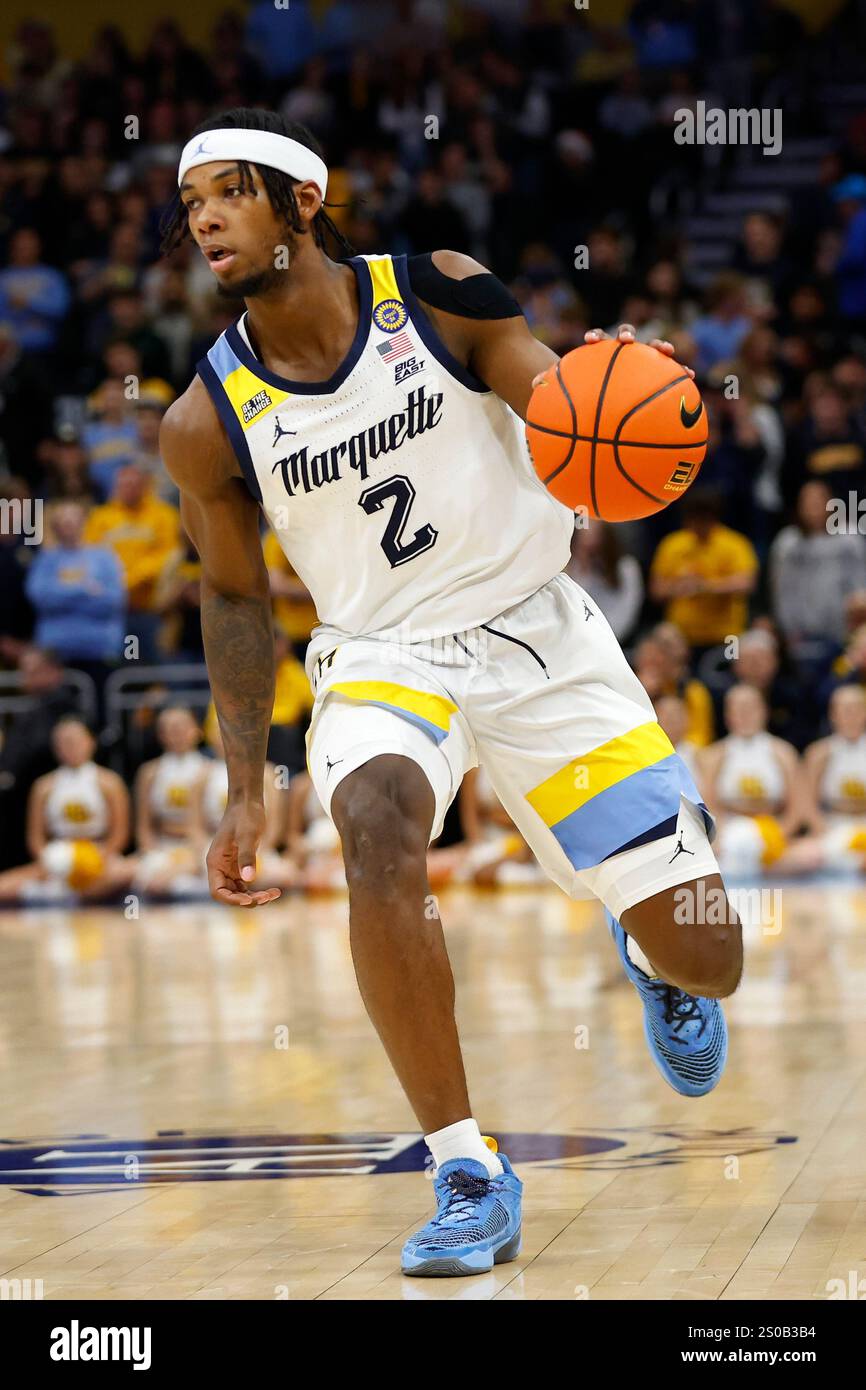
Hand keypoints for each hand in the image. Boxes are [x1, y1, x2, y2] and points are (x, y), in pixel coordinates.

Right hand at [206, 801, 281, 906]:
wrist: (247, 801)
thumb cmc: (246, 815)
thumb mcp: (248, 835)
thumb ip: (247, 856)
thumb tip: (249, 879)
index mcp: (215, 862)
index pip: (217, 891)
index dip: (232, 900)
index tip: (250, 900)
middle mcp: (219, 867)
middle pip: (229, 895)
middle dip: (247, 900)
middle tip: (268, 897)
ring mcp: (229, 867)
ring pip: (239, 892)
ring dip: (255, 897)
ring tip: (274, 894)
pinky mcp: (239, 865)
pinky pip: (245, 885)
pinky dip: (257, 890)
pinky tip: (273, 890)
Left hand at [531, 324, 695, 391]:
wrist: (600, 400)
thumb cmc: (582, 396)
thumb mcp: (563, 395)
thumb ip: (550, 387)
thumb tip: (532, 384)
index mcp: (599, 356)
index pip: (597, 340)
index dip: (596, 337)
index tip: (591, 340)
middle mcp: (621, 355)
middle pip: (626, 339)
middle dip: (627, 335)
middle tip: (625, 341)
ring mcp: (641, 364)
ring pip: (652, 352)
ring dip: (660, 349)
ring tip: (668, 353)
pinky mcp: (657, 376)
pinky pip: (670, 375)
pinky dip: (680, 375)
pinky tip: (692, 380)